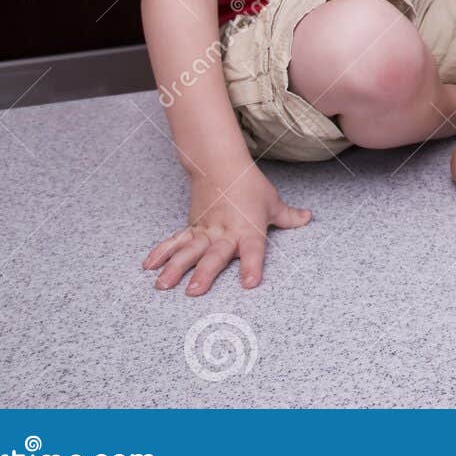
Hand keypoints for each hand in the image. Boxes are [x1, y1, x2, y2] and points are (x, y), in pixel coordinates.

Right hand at [142, 167, 311, 294]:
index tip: (250, 283)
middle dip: (205, 273)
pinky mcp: (192, 227)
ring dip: (175, 267)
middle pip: (215, 254)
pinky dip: (161, 252)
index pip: (254, 251)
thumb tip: (307, 217)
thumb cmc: (249, 185)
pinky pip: (175, 241)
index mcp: (249, 230)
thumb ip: (288, 216)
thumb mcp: (272, 202)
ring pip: (189, 250)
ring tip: (162, 285)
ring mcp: (206, 230)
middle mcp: (226, 233)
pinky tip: (148, 266)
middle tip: (194, 291)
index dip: (252, 267)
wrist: (221, 165)